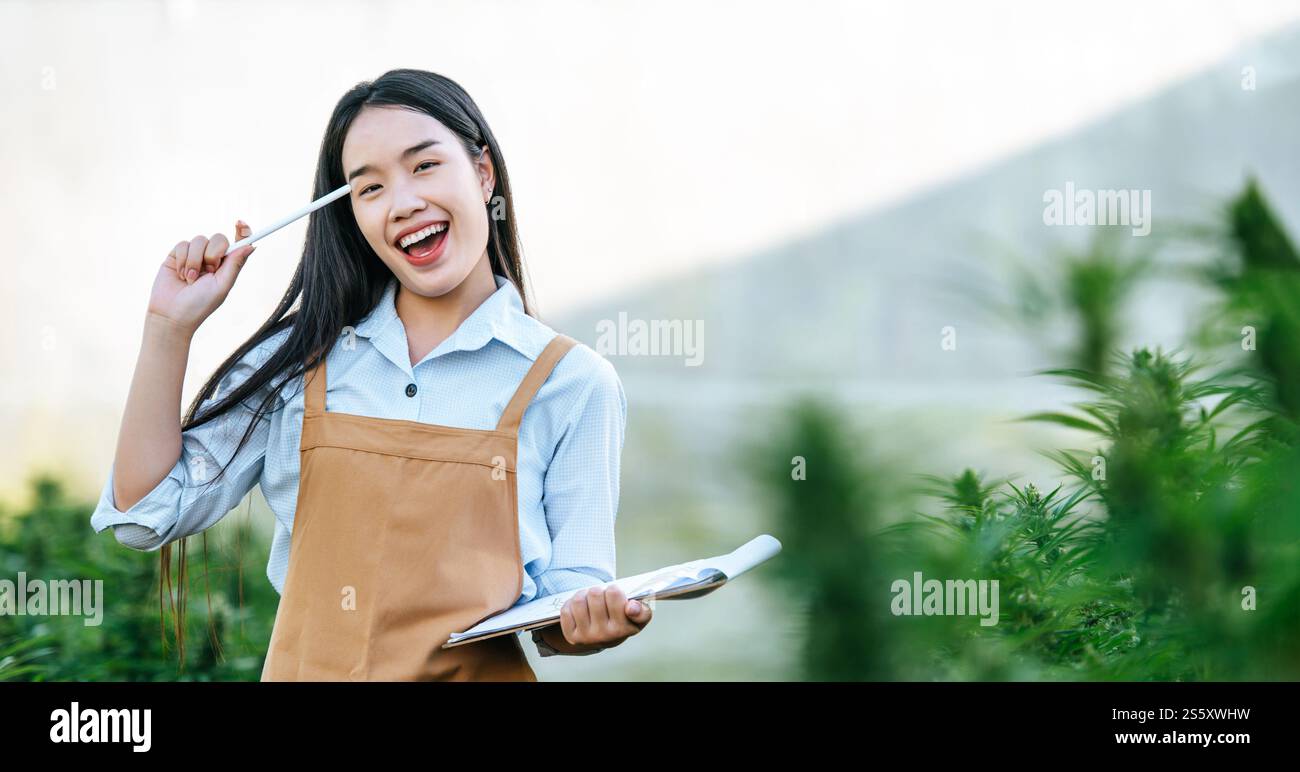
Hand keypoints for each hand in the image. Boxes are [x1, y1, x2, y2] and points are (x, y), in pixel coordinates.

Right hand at [147, 220, 257, 334]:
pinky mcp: (177, 255)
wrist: (171, 314)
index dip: (242, 232)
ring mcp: (194, 256)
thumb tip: (252, 246)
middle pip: (219, 238)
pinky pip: (183, 244)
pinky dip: (182, 260)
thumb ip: (234, 265)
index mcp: (227, 266)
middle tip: (208, 271)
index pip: (238, 244)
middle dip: (213, 253)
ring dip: (194, 261)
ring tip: (190, 279)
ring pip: (199, 240)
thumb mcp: (222, 286)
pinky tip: (180, 275)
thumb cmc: (200, 305)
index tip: (241, 224)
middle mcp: (212, 259)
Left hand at [556, 584, 652, 650]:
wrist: (605, 638)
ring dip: (583, 595)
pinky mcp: (572, 637)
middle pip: (595, 593)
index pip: (615, 596)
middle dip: (599, 590)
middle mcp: (606, 636)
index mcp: (625, 628)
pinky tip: (580, 609)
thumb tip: (631, 607)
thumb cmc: (623, 619)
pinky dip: (571, 605)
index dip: (616, 593)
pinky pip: (566, 610)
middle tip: (603, 597)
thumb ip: (642, 609)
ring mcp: (588, 637)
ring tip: (590, 600)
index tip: (621, 599)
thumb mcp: (639, 616)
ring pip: (579, 600)